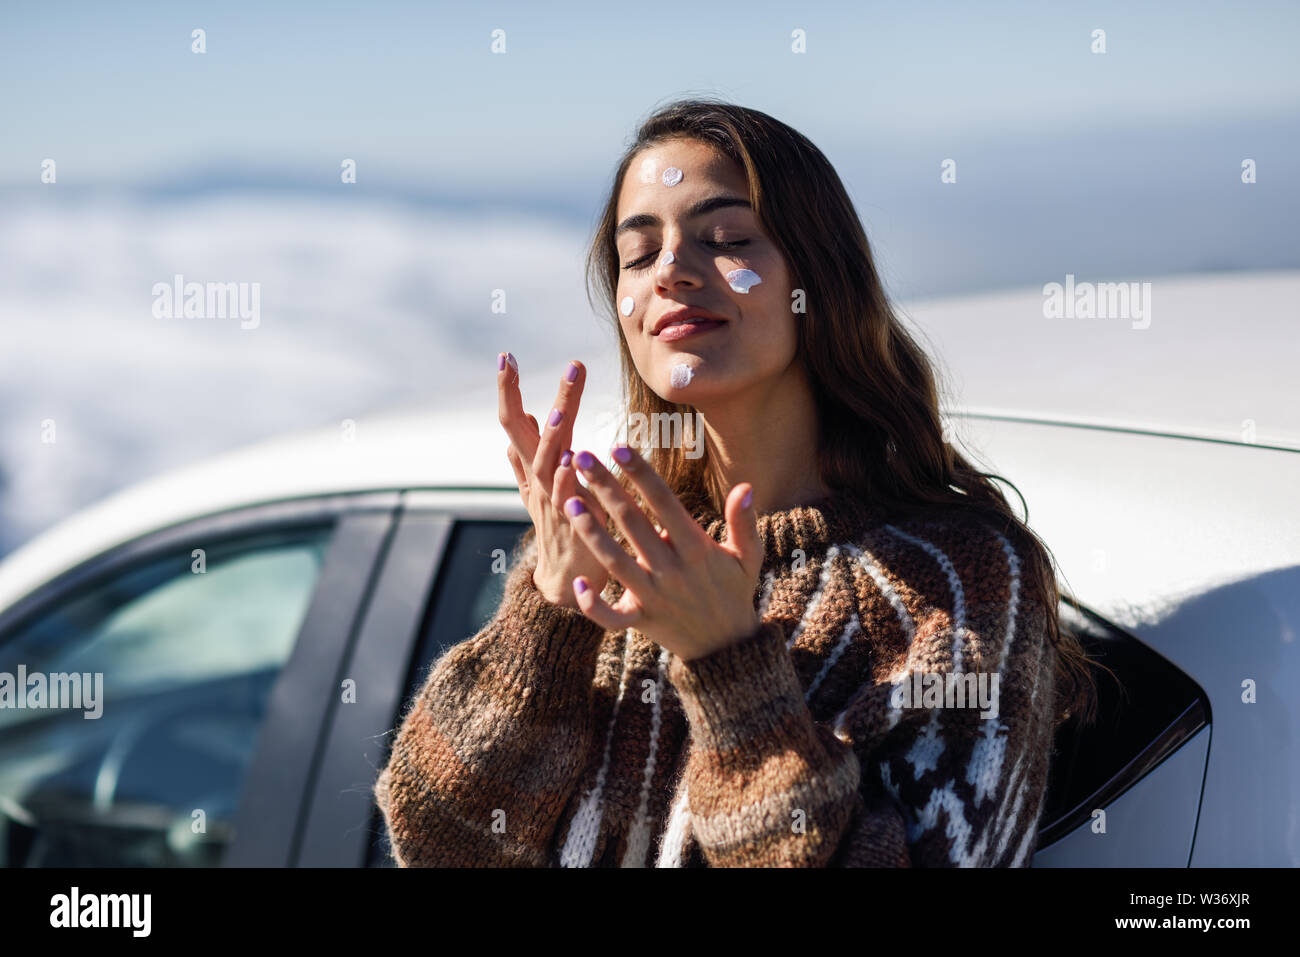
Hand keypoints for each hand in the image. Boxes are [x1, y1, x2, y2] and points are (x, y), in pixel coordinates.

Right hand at [497, 352, 610, 608]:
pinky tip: (573, 462)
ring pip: (547, 465)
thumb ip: (529, 453)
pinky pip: (569, 502)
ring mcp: (553, 504)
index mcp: (533, 469)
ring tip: (555, 412)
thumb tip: (525, 414)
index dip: (509, 391)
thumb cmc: (560, 527)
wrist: (567, 581)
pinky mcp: (574, 526)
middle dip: (541, 400)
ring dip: (550, 438)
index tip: (506, 356)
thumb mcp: (539, 487)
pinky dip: (568, 482)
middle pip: (530, 435)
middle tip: (563, 366)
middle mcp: (539, 482)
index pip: (514, 423)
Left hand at [563, 443, 763, 660]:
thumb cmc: (735, 591)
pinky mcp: (641, 621)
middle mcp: (672, 570)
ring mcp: (654, 597)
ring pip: (616, 562)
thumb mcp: (749, 556)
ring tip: (570, 502)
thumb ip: (744, 522)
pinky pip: (612, 617)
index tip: (619, 447)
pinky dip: (594, 606)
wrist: (727, 647)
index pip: (664, 503)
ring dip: (591, 532)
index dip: (642, 475)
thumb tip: (745, 486)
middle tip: (581, 458)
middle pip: (633, 523)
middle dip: (606, 488)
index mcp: (697, 549)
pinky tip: (578, 584)